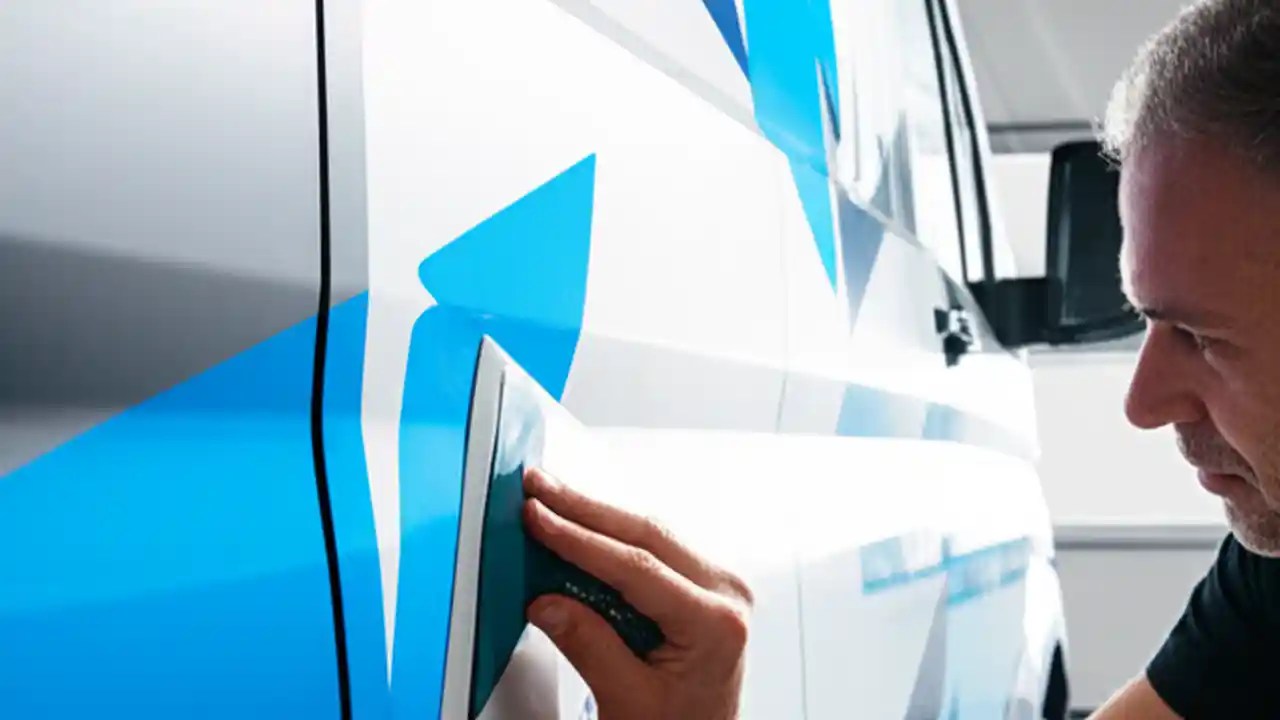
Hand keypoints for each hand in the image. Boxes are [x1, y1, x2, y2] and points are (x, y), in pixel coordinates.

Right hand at [522, 467, 752, 719]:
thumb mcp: (627, 701)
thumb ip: (588, 646)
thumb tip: (546, 601)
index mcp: (716, 625)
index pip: (637, 567)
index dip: (579, 538)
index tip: (538, 517)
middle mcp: (726, 595)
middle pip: (646, 534)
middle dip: (583, 508)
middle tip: (538, 487)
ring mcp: (718, 585)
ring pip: (650, 532)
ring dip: (595, 515)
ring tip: (550, 497)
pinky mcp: (703, 583)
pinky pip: (654, 547)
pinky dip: (612, 535)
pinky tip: (580, 522)